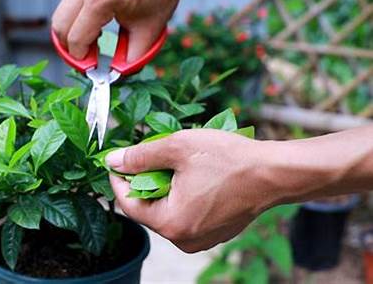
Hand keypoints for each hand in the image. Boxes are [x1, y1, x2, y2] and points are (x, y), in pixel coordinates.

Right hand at [52, 0, 183, 60]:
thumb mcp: (150, 28)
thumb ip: (133, 57)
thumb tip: (118, 73)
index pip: (76, 39)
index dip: (81, 59)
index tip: (91, 69)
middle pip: (59, 26)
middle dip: (70, 47)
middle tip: (88, 59)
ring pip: (62, 13)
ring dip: (73, 32)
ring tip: (94, 42)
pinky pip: (72, 2)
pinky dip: (78, 18)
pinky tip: (97, 24)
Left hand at [106, 130, 272, 252]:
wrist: (274, 173)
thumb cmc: (230, 160)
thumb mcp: (178, 148)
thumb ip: (141, 156)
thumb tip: (114, 161)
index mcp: (171, 222)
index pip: (128, 203)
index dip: (118, 180)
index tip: (116, 161)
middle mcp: (183, 239)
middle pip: (147, 208)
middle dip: (144, 182)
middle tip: (148, 156)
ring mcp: (199, 239)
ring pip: (166, 211)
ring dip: (163, 188)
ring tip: (172, 164)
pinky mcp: (212, 234)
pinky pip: (184, 215)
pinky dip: (180, 196)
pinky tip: (190, 176)